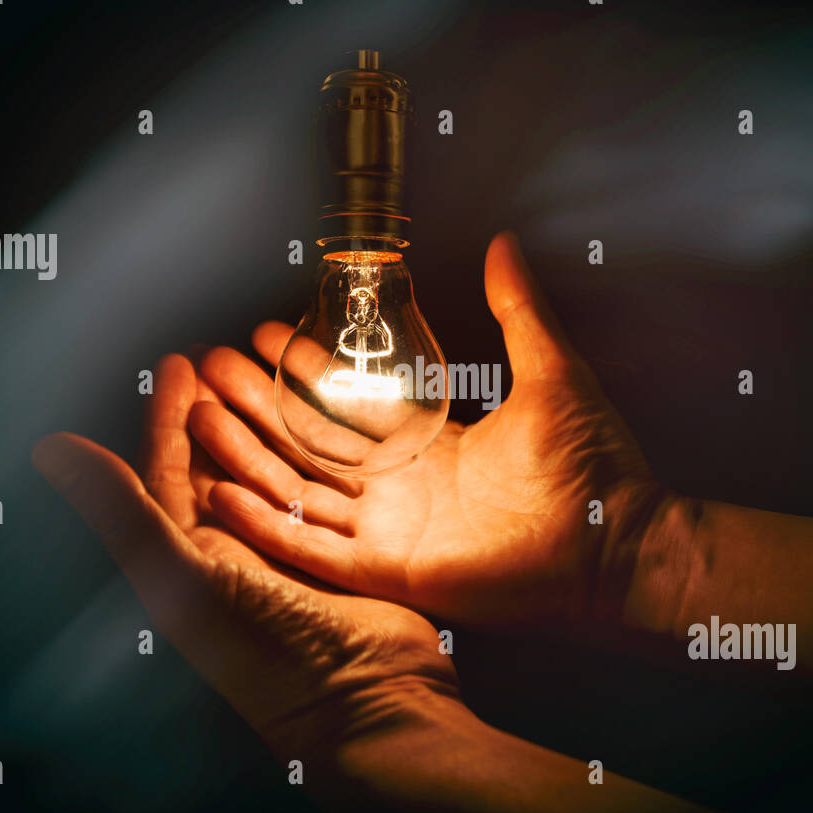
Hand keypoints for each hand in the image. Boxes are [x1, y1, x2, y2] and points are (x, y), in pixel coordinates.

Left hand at [32, 354, 460, 771]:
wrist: (368, 700)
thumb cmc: (268, 650)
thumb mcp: (185, 575)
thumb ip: (123, 509)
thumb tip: (51, 450)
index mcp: (188, 561)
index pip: (166, 475)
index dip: (166, 418)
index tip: (178, 364)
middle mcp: (232, 555)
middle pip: (215, 466)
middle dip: (213, 410)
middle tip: (219, 356)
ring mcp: (288, 555)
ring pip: (268, 472)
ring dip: (262, 424)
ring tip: (267, 375)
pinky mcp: (339, 555)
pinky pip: (319, 491)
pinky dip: (317, 454)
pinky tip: (329, 425)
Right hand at [190, 232, 668, 631]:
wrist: (615, 541)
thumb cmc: (593, 464)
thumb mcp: (548, 368)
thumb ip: (516, 308)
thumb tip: (503, 243)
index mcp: (433, 443)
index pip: (350, 402)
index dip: (307, 369)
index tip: (263, 333)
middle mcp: (403, 487)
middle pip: (311, 441)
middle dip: (259, 403)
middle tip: (211, 367)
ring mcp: (392, 529)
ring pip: (300, 487)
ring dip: (248, 454)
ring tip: (196, 417)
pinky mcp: (390, 568)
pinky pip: (313, 546)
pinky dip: (266, 524)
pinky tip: (220, 494)